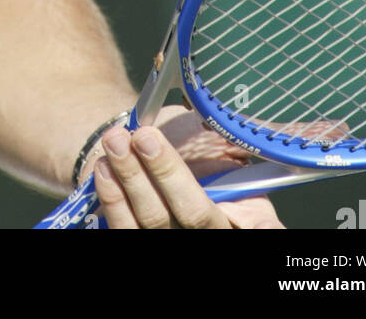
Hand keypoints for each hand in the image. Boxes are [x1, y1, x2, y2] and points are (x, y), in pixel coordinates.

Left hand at [91, 108, 284, 229]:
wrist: (157, 156)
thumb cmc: (196, 153)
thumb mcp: (223, 146)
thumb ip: (229, 142)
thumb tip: (233, 123)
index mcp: (248, 218)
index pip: (260, 224)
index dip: (255, 219)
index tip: (233, 198)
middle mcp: (213, 232)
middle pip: (192, 215)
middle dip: (166, 172)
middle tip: (144, 136)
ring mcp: (175, 241)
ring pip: (153, 222)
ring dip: (131, 178)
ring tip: (116, 141)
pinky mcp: (141, 242)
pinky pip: (125, 229)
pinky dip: (113, 197)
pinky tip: (105, 167)